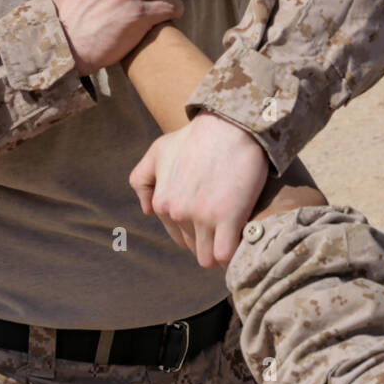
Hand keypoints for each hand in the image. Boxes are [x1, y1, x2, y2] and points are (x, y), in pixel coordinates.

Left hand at [128, 112, 271, 267]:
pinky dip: (233, 254)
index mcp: (162, 201)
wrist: (231, 125)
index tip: (211, 218)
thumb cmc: (197, 136)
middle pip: (193, 248)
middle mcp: (178, 213)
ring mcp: (202, 217)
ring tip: (234, 236)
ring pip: (208, 258)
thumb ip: (142, 180)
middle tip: (225, 225)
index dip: (195, 230)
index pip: (177, 235)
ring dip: (220, 250)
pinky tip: (241, 240)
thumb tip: (147, 211)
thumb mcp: (159, 150)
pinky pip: (225, 255)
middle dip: (208, 240)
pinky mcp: (228, 218)